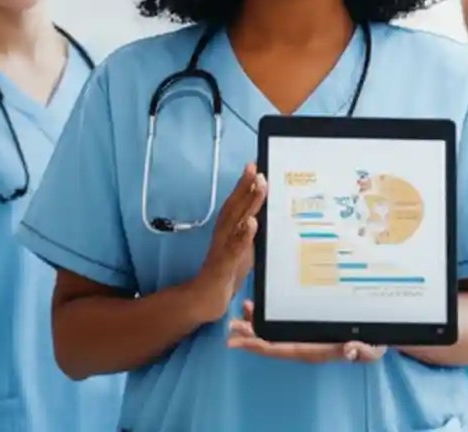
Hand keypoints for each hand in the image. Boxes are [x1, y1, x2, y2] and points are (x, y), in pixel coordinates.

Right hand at [189, 163, 266, 322]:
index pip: (237, 204)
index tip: (254, 166)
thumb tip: (261, 214)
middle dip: (246, 187)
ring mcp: (224, 249)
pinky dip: (243, 235)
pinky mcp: (224, 265)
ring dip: (247, 203)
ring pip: (236, 222)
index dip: (244, 185)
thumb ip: (249, 232)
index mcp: (229, 230)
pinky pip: (235, 248)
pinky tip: (251, 223)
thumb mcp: (243, 249)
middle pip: (236, 207)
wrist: (206, 299)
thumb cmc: (227, 273)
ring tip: (258, 186)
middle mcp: (224, 235)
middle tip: (256, 169)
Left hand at [228, 300, 386, 363]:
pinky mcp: (306, 324)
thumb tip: (348, 349)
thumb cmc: (373, 343)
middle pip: (269, 341)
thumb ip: (361, 350)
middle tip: (229, 327)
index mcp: (311, 349)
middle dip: (248, 336)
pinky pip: (281, 320)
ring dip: (254, 323)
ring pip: (272, 330)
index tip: (237, 343)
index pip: (278, 349)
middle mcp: (302, 343)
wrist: (378, 335)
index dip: (256, 346)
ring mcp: (303, 334)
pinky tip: (255, 305)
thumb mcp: (372, 348)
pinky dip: (266, 313)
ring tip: (239, 313)